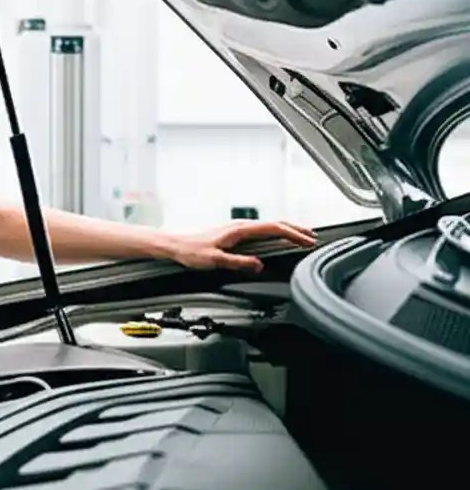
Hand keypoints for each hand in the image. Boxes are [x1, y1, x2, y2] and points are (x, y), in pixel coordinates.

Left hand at [169, 220, 316, 272]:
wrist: (175, 245)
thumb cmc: (191, 252)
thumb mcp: (214, 260)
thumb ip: (238, 262)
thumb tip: (259, 265)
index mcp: (239, 230)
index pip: (274, 228)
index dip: (294, 234)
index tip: (309, 241)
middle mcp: (241, 226)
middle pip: (276, 224)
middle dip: (297, 229)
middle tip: (315, 237)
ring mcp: (238, 228)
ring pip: (270, 225)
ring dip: (288, 229)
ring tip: (304, 236)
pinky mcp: (235, 233)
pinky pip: (262, 230)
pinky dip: (277, 232)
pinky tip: (280, 238)